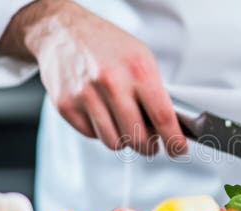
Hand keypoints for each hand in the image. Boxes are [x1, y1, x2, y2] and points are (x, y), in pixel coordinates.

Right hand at [0, 0, 186, 154]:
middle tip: (151, 143)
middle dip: (149, 146)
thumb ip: (154, 91)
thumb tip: (168, 127)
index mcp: (137, 69)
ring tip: (125, 126)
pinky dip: (101, 131)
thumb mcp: (140, 57)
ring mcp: (86, 95)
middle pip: (138, 137)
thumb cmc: (108, 45)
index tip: (178, 149)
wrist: (63, 31)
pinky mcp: (66, 106)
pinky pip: (92, 135)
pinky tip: (102, 113)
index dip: (174, 140)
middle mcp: (112, 82)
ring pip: (114, 142)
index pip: (162, 117)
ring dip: (124, 140)